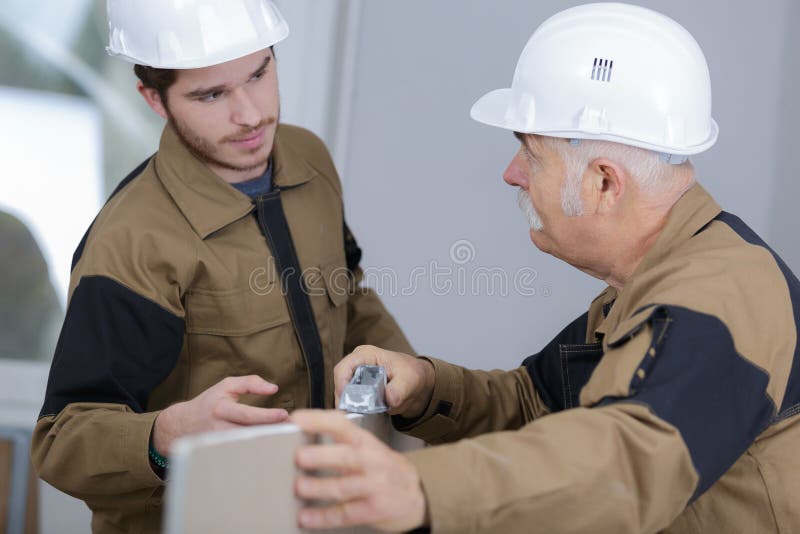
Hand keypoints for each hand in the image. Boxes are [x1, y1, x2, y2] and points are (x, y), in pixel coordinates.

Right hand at [152, 375, 288, 454]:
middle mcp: (219, 430)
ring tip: (286, 440)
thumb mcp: (226, 386)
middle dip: (272, 432)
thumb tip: (274, 388)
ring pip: (247, 447)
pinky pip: (242, 456)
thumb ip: (250, 383)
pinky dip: (258, 454)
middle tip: (292, 429)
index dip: (266, 416)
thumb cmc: (209, 402)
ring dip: (268, 444)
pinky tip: (272, 452)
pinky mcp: (221, 457)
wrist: (182, 425)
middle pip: (250, 433)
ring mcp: (220, 446)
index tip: (284, 415)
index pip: (247, 414)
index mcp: (221, 409)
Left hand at [292, 410, 427, 531]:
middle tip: (299, 456)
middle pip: (346, 456)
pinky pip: (345, 514)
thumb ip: (343, 441)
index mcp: (366, 442)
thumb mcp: (370, 447)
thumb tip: (305, 432)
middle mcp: (372, 461)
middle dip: (321, 456)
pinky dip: (324, 517)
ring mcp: (374, 486)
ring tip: (299, 487)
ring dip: (320, 487)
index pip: (342, 426)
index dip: (320, 420)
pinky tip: (307, 517)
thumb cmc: (386, 468)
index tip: (298, 420)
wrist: (418, 494)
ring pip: (344, 487)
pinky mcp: (373, 510)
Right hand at [335, 345, 434, 419]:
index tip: (347, 401)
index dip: (341, 384)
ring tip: (357, 418)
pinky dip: (354, 412)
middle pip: (339, 384)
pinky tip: (360, 419)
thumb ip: (400, 389)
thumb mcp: (409, 380)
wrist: (418, 385)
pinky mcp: (358, 394)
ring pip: (343, 396)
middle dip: (344, 400)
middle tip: (351, 415)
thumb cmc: (411, 374)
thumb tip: (390, 398)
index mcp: (366, 355)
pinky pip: (350, 404)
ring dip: (349, 408)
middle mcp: (356, 366)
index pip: (343, 368)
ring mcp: (356, 380)